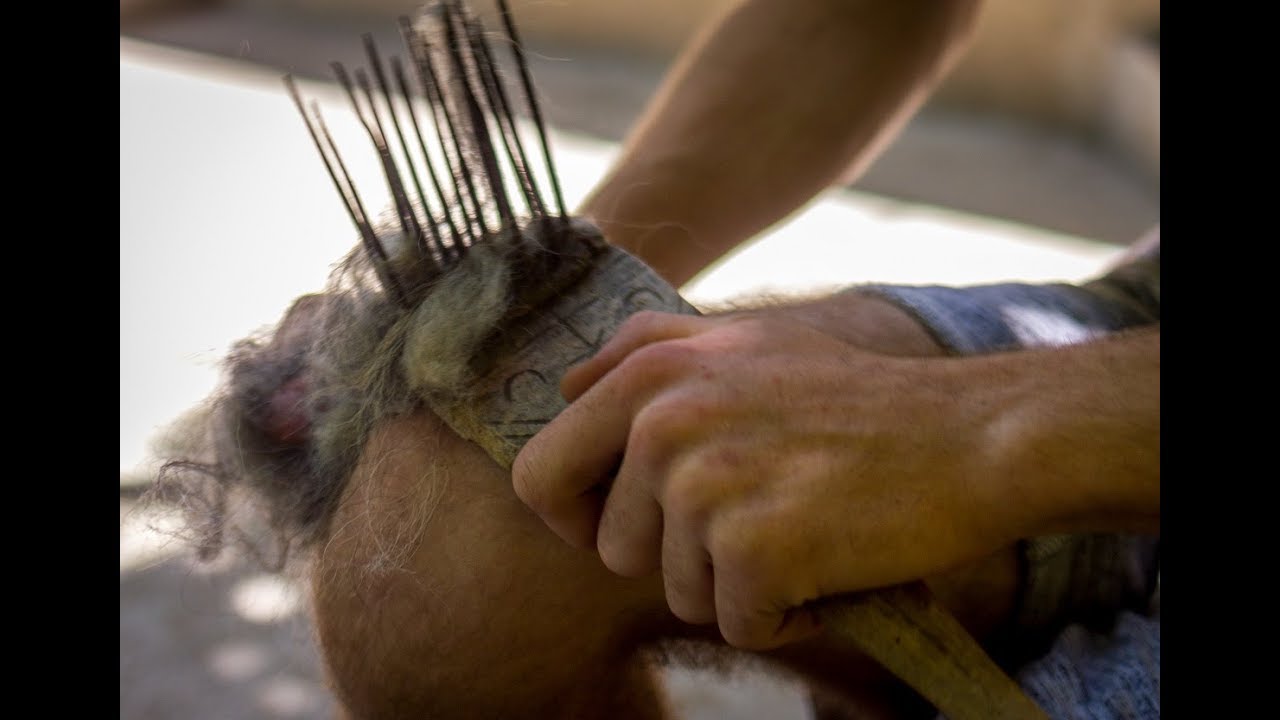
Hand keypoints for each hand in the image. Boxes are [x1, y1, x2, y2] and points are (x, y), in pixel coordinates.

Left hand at [513, 308, 1013, 649]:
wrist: (969, 435)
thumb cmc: (856, 398)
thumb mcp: (741, 341)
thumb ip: (644, 351)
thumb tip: (566, 388)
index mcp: (647, 373)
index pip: (540, 472)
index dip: (578, 513)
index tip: (635, 521)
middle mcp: (661, 421)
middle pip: (606, 546)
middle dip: (667, 555)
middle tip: (743, 529)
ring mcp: (704, 485)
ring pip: (676, 590)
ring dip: (736, 582)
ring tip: (801, 529)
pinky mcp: (751, 549)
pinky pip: (736, 624)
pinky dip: (783, 615)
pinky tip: (827, 567)